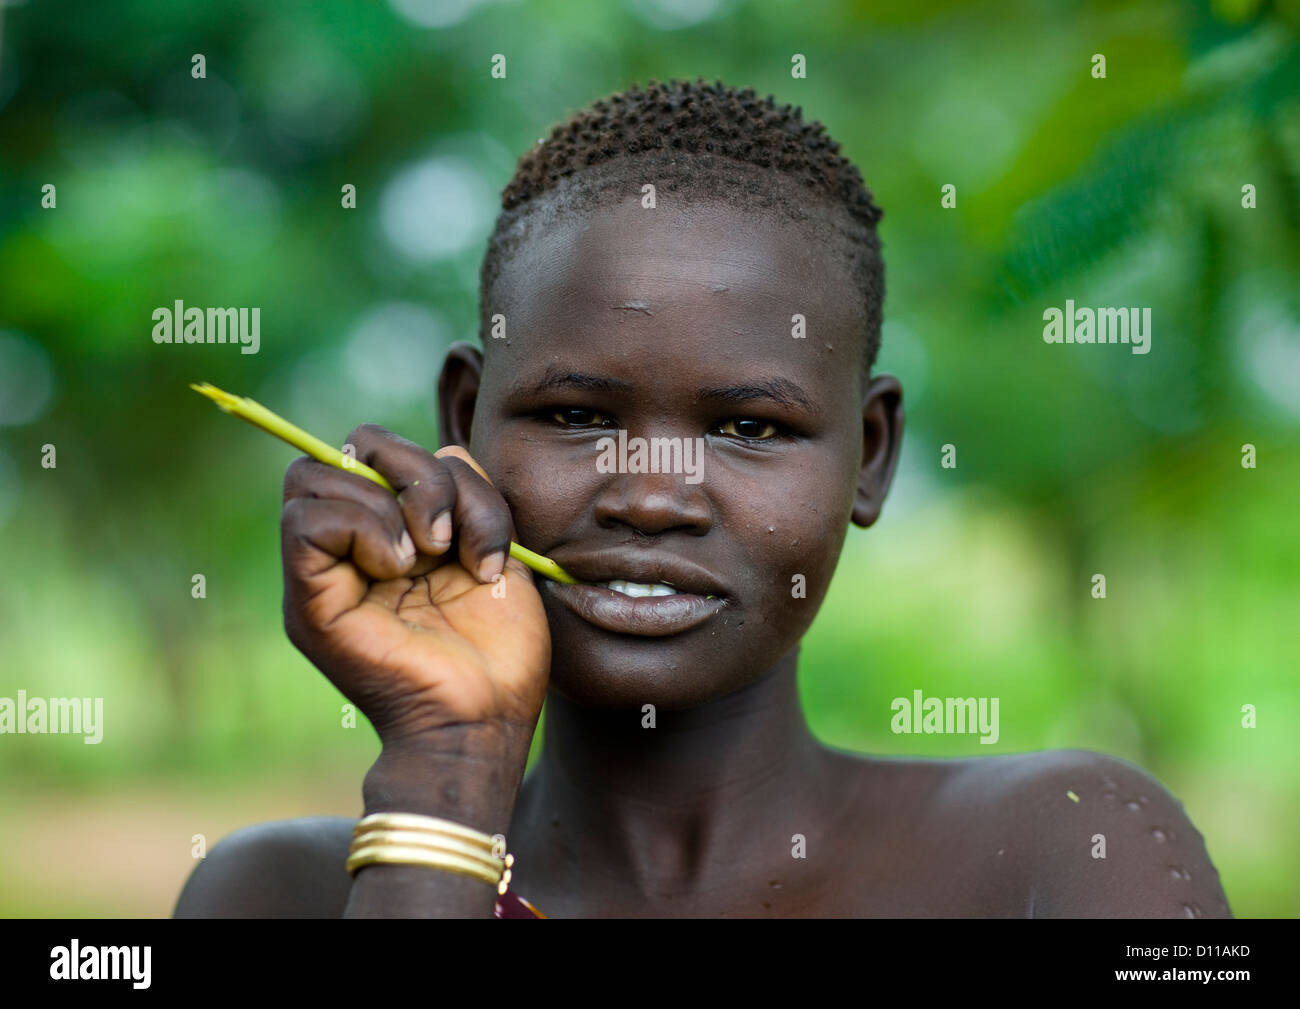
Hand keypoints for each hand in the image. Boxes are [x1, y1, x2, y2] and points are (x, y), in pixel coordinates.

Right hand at [280, 425, 549, 748]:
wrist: (486, 719)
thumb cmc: (500, 650)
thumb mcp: (499, 548)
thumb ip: (469, 494)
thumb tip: (442, 454)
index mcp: (393, 534)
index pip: (381, 451)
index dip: (429, 465)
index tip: (471, 532)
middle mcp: (351, 549)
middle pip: (346, 447)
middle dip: (412, 470)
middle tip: (446, 537)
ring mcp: (324, 576)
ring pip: (314, 474)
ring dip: (390, 501)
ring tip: (426, 557)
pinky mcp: (308, 604)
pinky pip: (304, 521)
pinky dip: (363, 526)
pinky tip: (399, 569)